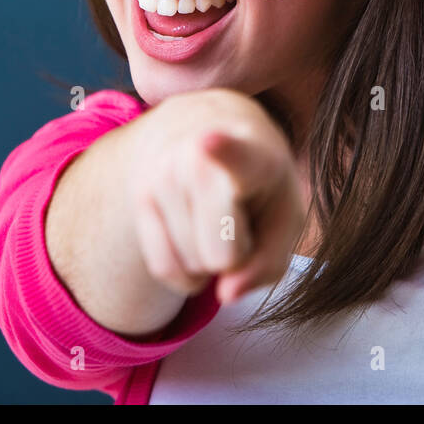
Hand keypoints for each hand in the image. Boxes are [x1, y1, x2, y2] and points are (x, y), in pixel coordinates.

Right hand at [122, 88, 306, 304]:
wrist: (205, 129)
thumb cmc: (260, 183)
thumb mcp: (285, 217)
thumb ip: (268, 263)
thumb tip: (225, 295)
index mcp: (250, 153)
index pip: (233, 153)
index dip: (222, 150)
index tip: (206, 141)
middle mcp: (197, 155)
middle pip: (220, 255)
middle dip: (237, 254)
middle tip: (243, 216)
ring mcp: (162, 174)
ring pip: (193, 265)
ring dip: (210, 258)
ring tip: (217, 213)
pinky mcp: (139, 195)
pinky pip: (164, 268)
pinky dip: (186, 272)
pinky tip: (196, 236)